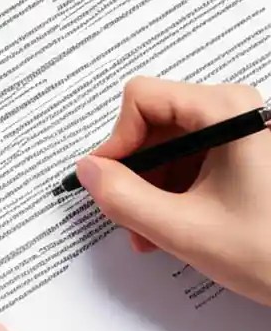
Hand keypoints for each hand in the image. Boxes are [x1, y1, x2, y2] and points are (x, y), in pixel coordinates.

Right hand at [79, 77, 270, 304]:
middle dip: (132, 171)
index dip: (116, 141)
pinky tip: (169, 226)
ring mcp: (241, 133)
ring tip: (148, 231)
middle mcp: (236, 113)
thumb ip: (122, 198)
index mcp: (227, 113)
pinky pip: (189, 159)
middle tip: (123, 212)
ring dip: (148, 188)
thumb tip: (87, 172)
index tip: (106, 179)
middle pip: (153, 122)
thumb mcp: (182, 229)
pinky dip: (170, 191)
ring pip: (167, 144)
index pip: (142, 99)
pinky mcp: (243, 154)